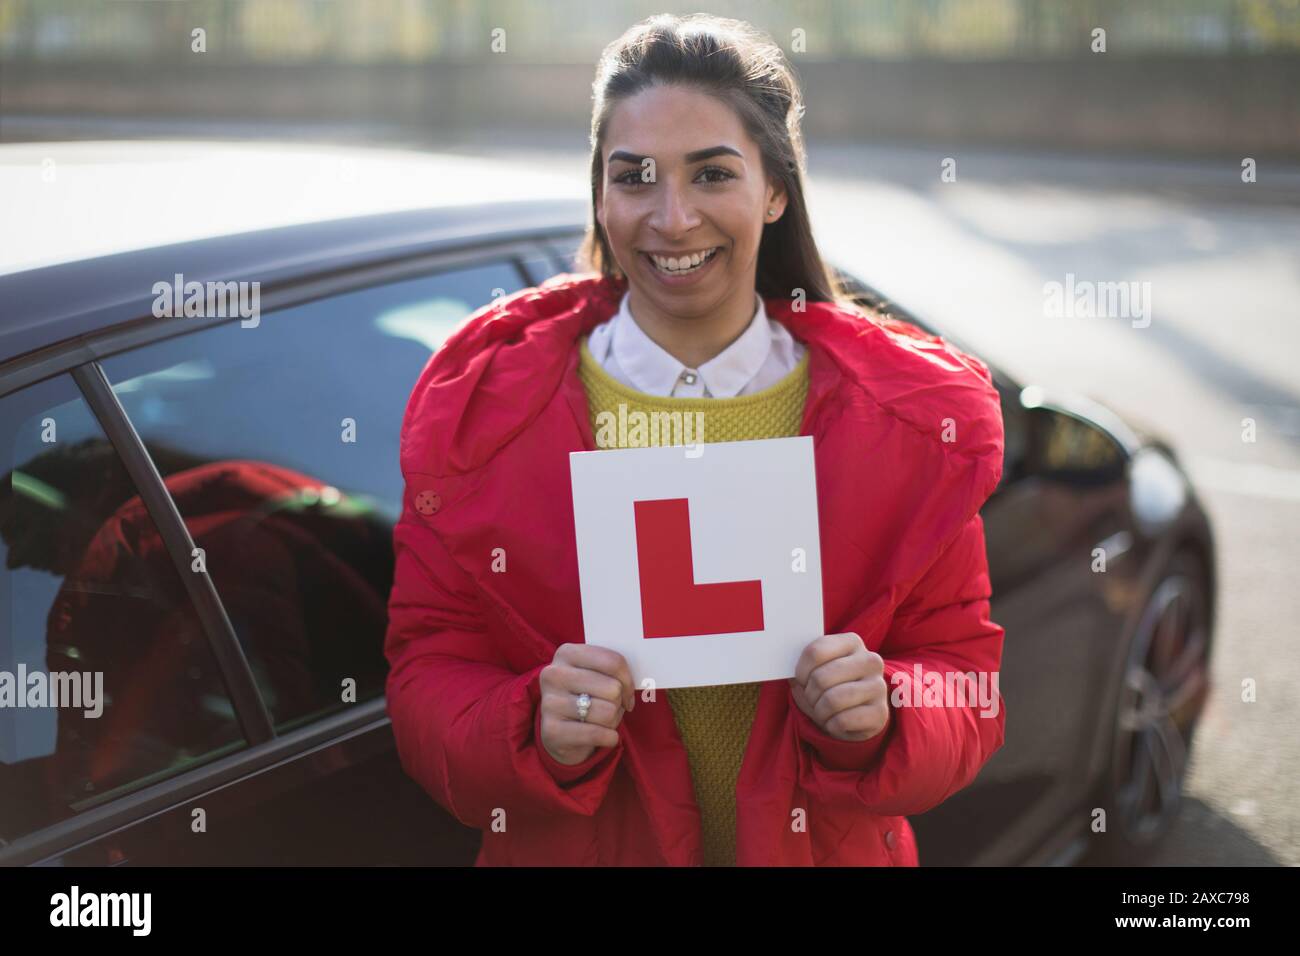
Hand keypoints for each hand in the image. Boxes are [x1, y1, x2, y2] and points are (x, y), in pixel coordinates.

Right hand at [538, 643, 635, 765]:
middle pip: (612, 688)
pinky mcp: (551, 731)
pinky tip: (601, 736)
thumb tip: (638, 682)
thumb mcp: (597, 676)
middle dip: (618, 703)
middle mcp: (553, 674)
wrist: (560, 734)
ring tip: (600, 721)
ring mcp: (549, 703)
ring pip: (607, 712)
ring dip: (612, 721)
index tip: (626, 693)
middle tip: (609, 708)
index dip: (628, 681)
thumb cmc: (587, 698)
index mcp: (567, 653)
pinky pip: (598, 734)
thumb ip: (614, 671)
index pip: (613, 662)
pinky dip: (609, 738)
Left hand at [789, 632, 889, 741]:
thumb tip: (787, 670)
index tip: (801, 680)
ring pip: (832, 700)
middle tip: (812, 699)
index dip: (801, 671)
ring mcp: (878, 687)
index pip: (816, 652)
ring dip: (819, 711)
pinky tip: (837, 722)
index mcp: (852, 642)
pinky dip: (831, 726)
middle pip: (821, 678)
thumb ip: (804, 665)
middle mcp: (870, 661)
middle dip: (809, 694)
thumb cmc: (831, 687)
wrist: (857, 716)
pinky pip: (842, 720)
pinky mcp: (881, 713)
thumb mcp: (817, 670)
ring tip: (823, 711)